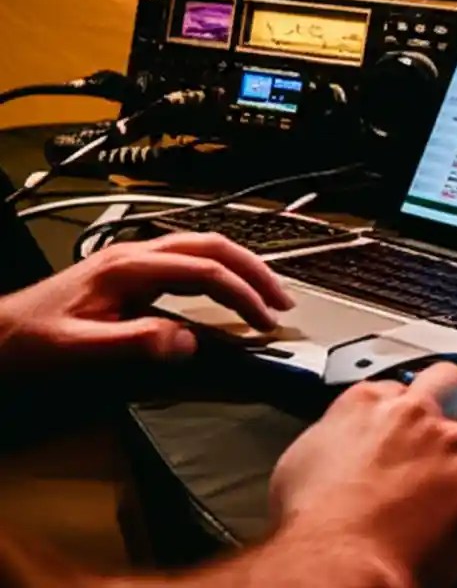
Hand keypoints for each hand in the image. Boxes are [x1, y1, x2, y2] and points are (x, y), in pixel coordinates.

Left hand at [0, 232, 293, 369]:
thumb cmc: (33, 341)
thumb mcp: (81, 348)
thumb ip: (136, 342)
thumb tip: (188, 340)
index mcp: (129, 268)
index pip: (205, 271)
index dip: (242, 295)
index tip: (265, 322)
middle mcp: (135, 255)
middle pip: (212, 247)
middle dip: (255, 272)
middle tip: (283, 302)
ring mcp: (134, 260)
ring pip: (203, 248)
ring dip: (241, 268)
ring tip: (268, 294)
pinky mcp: (132, 272)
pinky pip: (189, 261)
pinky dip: (220, 272)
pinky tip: (228, 291)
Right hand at [269, 363, 456, 587]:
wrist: (339, 563)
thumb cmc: (313, 526)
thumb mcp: (299, 463)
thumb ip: (336, 438)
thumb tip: (345, 446)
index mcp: (366, 403)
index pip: (396, 388)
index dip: (400, 415)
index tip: (400, 433)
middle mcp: (415, 414)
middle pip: (449, 383)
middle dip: (450, 402)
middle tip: (444, 436)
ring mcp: (454, 444)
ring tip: (451, 498)